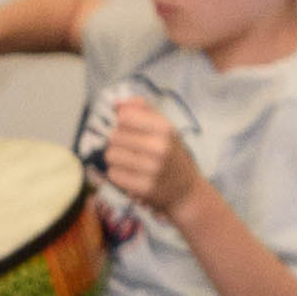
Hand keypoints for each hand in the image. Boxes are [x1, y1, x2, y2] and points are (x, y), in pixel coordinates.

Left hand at [96, 89, 198, 222]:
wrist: (186, 191)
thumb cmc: (170, 153)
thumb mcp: (164, 126)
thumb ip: (141, 108)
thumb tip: (115, 104)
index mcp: (165, 128)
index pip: (124, 117)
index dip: (122, 122)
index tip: (129, 129)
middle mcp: (160, 148)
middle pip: (114, 136)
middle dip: (118, 142)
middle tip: (131, 149)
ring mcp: (153, 169)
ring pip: (111, 155)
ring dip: (116, 159)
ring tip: (130, 162)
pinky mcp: (144, 188)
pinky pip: (113, 174)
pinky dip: (118, 175)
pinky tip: (131, 176)